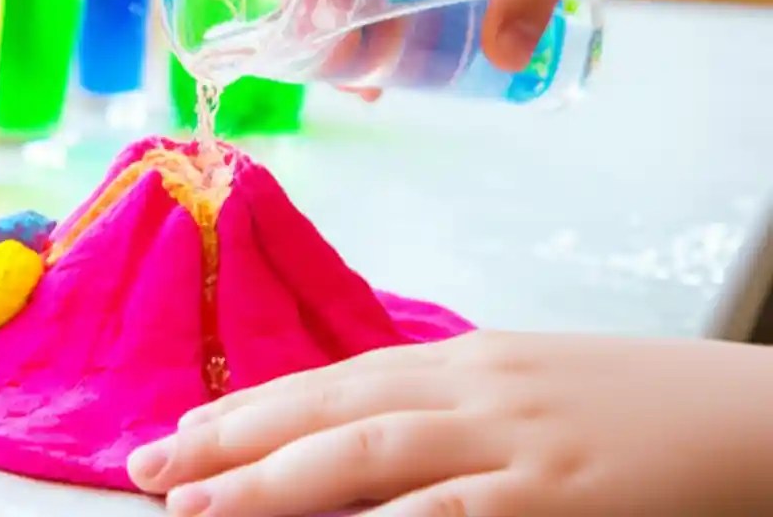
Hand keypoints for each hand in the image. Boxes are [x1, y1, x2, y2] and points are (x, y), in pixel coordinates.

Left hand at [127, 331, 772, 515]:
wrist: (753, 416)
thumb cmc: (634, 404)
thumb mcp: (524, 386)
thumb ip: (442, 402)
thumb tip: (355, 422)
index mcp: (463, 360)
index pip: (331, 378)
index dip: (248, 406)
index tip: (179, 430)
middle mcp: (473, 388)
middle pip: (329, 409)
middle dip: (232, 440)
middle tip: (149, 469)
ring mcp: (514, 440)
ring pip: (371, 452)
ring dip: (275, 482)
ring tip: (196, 506)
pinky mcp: (559, 496)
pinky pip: (455, 514)